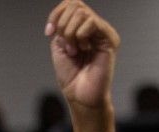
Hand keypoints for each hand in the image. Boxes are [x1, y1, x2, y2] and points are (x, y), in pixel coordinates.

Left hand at [45, 2, 119, 116]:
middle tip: (67, 46)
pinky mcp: (110, 38)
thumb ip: (62, 27)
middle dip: (63, 26)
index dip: (56, 14)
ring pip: (82, 12)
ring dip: (70, 33)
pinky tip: (83, 49)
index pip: (70, 4)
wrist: (80, 96)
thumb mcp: (60, 46)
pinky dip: (80, 35)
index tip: (48, 32)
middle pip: (75, 5)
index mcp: (82, 28)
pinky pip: (92, 22)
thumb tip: (65, 14)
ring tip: (75, 51)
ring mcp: (103, 32)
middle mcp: (94, 27)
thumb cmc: (71, 76)